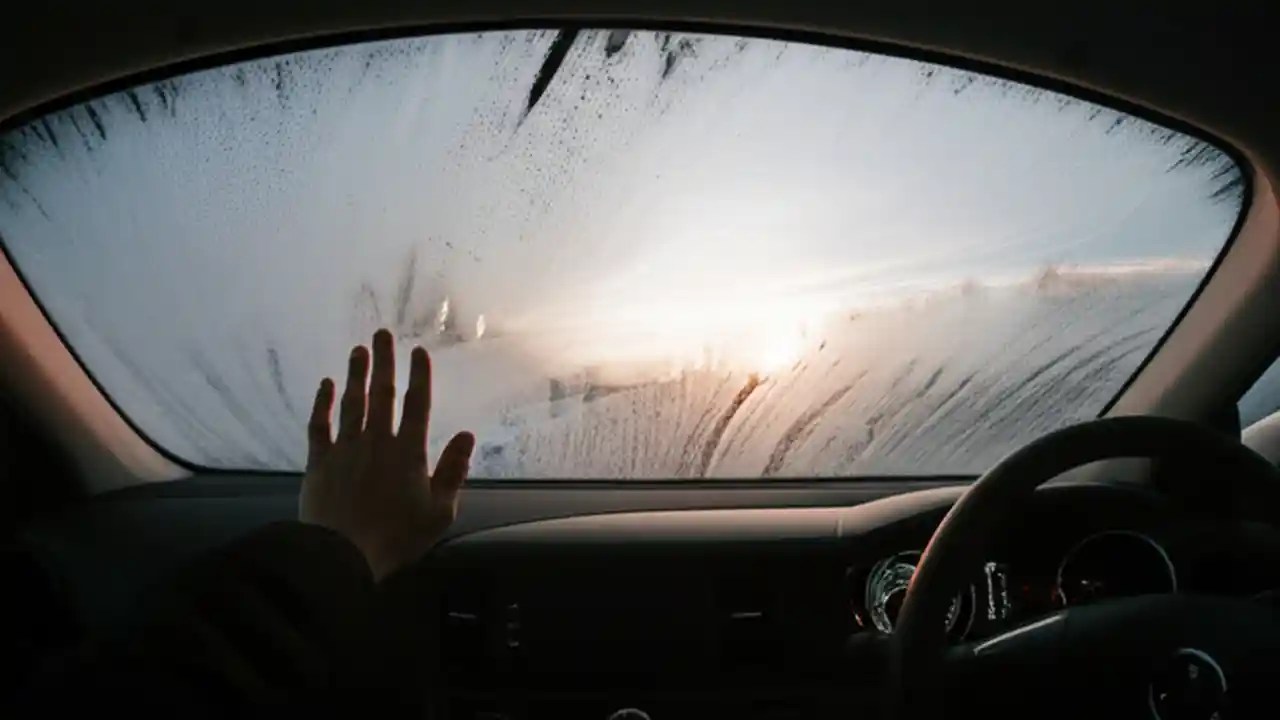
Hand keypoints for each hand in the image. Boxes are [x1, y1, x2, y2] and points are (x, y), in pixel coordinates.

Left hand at [300, 329, 474, 580]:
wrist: (342, 555)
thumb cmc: (397, 537)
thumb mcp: (439, 511)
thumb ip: (453, 471)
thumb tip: (468, 435)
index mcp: (409, 453)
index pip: (416, 405)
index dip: (418, 376)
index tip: (417, 351)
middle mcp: (377, 441)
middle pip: (381, 394)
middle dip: (384, 362)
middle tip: (381, 333)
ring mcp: (345, 448)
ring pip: (351, 403)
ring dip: (355, 374)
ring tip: (358, 350)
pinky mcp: (319, 461)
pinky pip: (319, 424)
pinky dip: (322, 403)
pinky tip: (325, 385)